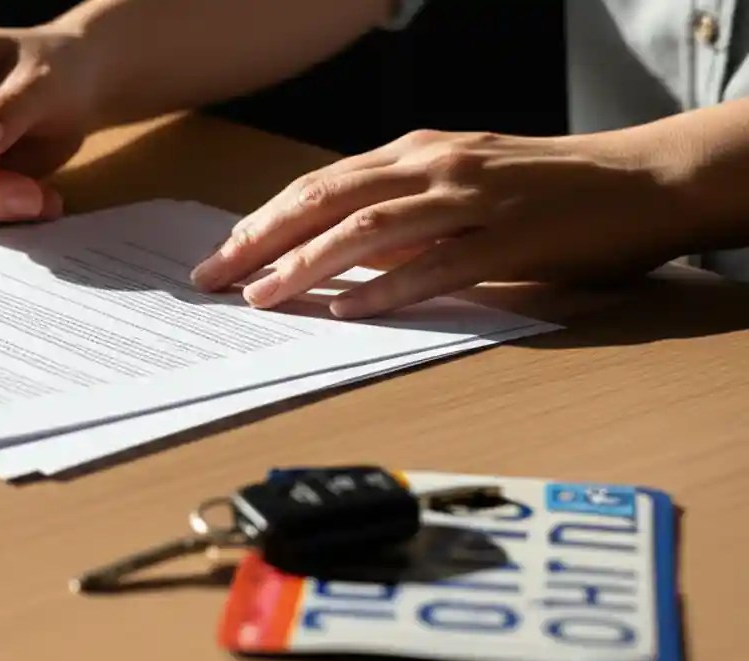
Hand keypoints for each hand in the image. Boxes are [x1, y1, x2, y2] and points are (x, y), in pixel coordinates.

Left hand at [189, 129, 690, 317]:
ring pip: (370, 227)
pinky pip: (438, 265)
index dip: (264, 221)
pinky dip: (388, 288)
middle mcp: (435, 166)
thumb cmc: (545, 190)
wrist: (641, 180)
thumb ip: (401, 213)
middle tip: (215, 277)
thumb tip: (334, 256)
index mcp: (418, 153)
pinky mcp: (509, 239)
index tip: (223, 255)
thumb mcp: (459, 185)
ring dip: (308, 264)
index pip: (319, 185)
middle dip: (262, 239)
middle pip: (326, 199)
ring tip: (265, 296)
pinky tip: (350, 310)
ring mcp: (472, 199)